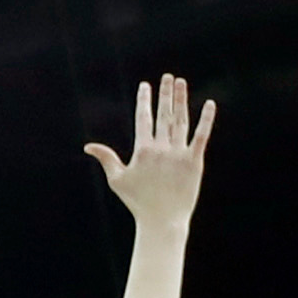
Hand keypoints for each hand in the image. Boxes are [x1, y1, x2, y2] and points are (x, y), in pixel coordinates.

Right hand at [84, 73, 215, 231]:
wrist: (162, 221)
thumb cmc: (137, 202)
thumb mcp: (118, 180)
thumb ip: (106, 158)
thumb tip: (89, 146)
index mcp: (142, 150)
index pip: (143, 118)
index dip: (145, 100)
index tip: (146, 85)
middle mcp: (161, 148)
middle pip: (163, 114)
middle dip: (165, 94)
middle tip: (168, 76)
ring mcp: (179, 154)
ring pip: (181, 120)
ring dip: (181, 100)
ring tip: (181, 83)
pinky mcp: (194, 161)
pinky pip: (201, 136)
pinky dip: (206, 119)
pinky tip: (209, 104)